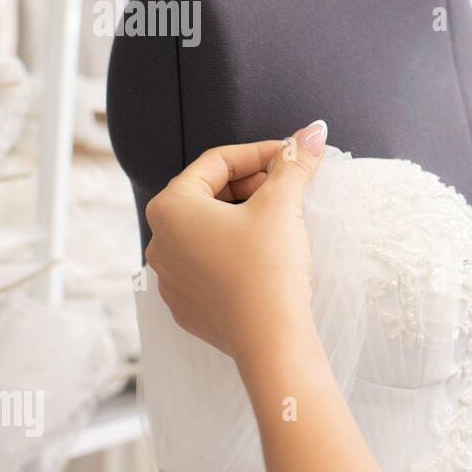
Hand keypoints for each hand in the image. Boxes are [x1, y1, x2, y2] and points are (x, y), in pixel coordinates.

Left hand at [143, 120, 328, 365]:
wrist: (270, 341)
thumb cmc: (268, 269)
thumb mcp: (282, 205)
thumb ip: (294, 162)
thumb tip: (312, 130)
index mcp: (171, 208)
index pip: (217, 162)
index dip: (261, 152)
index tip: (293, 156)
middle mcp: (159, 241)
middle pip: (210, 195)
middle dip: (252, 186)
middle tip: (289, 190)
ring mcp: (169, 278)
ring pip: (209, 231)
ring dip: (244, 219)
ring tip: (281, 223)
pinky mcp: (187, 306)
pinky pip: (209, 266)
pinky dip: (236, 253)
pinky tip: (266, 260)